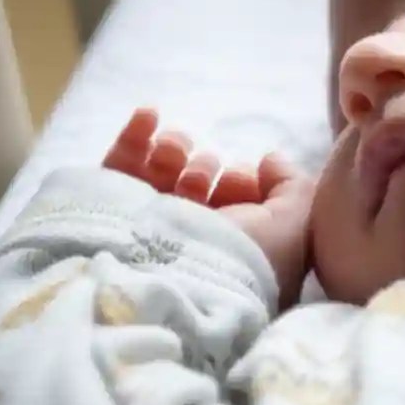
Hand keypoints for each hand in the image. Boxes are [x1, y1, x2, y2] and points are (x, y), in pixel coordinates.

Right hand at [103, 108, 313, 308]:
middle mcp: (189, 244)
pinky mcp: (110, 217)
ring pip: (158, 176)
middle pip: (194, 189)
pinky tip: (148, 115)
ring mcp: (147, 232)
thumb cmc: (246, 261)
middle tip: (204, 171)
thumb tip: (271, 161)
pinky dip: (134, 137)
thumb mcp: (294, 224)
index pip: (232, 208)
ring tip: (175, 149)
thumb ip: (292, 187)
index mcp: (232, 253)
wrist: (181, 290)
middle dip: (203, 167)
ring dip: (173, 149)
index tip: (241, 178)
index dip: (241, 184)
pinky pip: (118, 171)